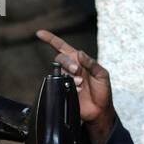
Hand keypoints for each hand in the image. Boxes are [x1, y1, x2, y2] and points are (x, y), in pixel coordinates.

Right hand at [35, 29, 116, 143]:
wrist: (100, 110)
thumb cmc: (103, 91)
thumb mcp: (102, 75)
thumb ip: (92, 63)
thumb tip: (80, 53)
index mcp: (80, 61)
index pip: (62, 47)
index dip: (51, 39)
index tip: (40, 34)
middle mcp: (71, 68)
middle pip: (60, 58)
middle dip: (68, 63)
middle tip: (77, 71)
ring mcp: (67, 79)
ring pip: (60, 71)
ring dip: (70, 76)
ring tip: (81, 84)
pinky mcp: (63, 89)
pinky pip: (59, 84)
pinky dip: (69, 86)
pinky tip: (78, 91)